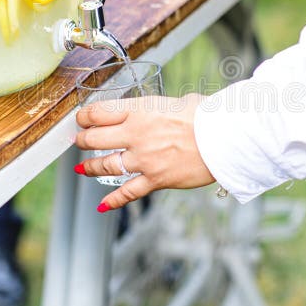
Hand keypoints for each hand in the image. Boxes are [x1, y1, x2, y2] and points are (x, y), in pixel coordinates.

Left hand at [75, 94, 215, 211]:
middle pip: (94, 138)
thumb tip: (158, 110)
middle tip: (80, 140)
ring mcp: (144, 160)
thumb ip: (161, 108)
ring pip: (105, 165)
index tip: (81, 119)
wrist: (225, 139)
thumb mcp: (179, 101)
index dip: (84, 117)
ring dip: (89, 167)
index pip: (99, 112)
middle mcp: (136, 134)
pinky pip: (127, 192)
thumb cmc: (208, 116)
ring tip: (82, 168)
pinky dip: (113, 200)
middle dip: (82, 140)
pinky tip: (102, 204)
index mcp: (140, 111)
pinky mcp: (155, 180)